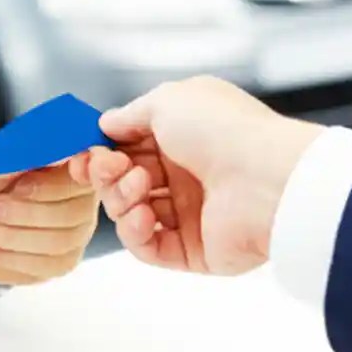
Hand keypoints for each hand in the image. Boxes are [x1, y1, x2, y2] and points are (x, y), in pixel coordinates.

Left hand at [0, 161, 98, 284]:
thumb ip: (25, 153)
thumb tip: (58, 148)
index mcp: (68, 164)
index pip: (82, 175)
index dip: (51, 185)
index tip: (17, 187)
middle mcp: (81, 197)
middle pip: (73, 213)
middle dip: (24, 213)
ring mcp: (77, 231)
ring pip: (61, 241)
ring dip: (13, 236)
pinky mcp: (64, 260)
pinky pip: (50, 265)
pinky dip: (14, 257)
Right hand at [70, 76, 323, 275]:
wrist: (268, 179)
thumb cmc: (224, 130)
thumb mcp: (167, 101)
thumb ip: (130, 115)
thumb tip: (105, 124)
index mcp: (183, 137)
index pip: (129, 148)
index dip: (102, 152)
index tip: (83, 153)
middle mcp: (187, 174)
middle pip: (124, 181)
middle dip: (108, 174)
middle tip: (110, 167)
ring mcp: (191, 214)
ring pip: (131, 214)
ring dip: (122, 200)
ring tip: (138, 187)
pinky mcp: (194, 250)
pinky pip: (149, 247)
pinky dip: (135, 234)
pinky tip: (142, 216)